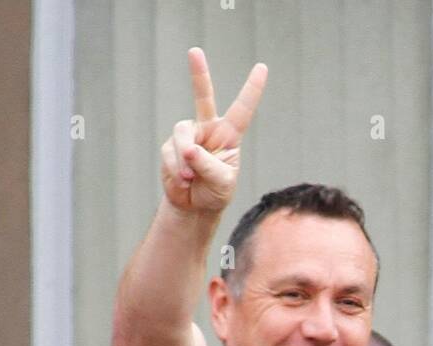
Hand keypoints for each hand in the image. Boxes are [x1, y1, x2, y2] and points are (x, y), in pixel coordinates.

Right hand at [161, 47, 267, 215]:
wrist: (194, 206)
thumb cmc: (215, 192)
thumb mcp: (222, 183)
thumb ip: (208, 166)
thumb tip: (188, 150)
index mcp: (229, 135)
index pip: (242, 109)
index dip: (252, 89)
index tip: (262, 67)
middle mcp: (208, 129)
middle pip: (202, 97)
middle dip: (198, 74)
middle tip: (194, 51)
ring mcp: (189, 136)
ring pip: (182, 134)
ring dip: (184, 159)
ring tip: (190, 178)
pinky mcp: (171, 146)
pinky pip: (170, 153)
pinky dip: (175, 170)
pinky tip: (183, 182)